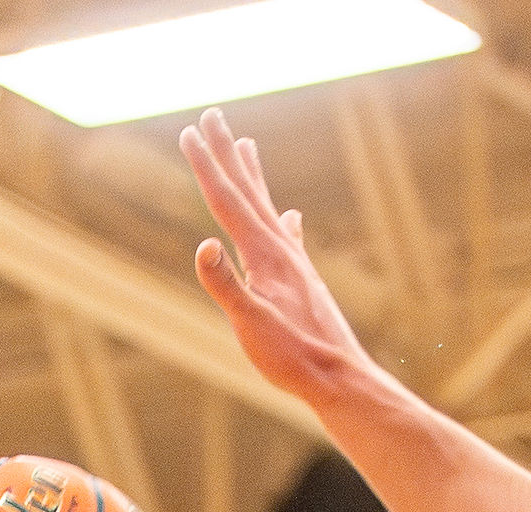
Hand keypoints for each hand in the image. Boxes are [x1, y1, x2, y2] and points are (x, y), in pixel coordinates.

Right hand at [180, 109, 366, 400]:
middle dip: (227, 153)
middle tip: (212, 115)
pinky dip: (286, 221)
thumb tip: (203, 246)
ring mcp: (296, 264)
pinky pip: (291, 238)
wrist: (340, 377)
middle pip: (248, 191)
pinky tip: (292, 215)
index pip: (227, 202)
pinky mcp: (306, 281)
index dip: (206, 167)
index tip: (189, 132)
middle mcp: (282, 250)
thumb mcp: (251, 324)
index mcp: (264, 255)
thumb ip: (226, 285)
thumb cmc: (293, 356)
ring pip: (269, 207)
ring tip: (248, 144)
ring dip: (254, 176)